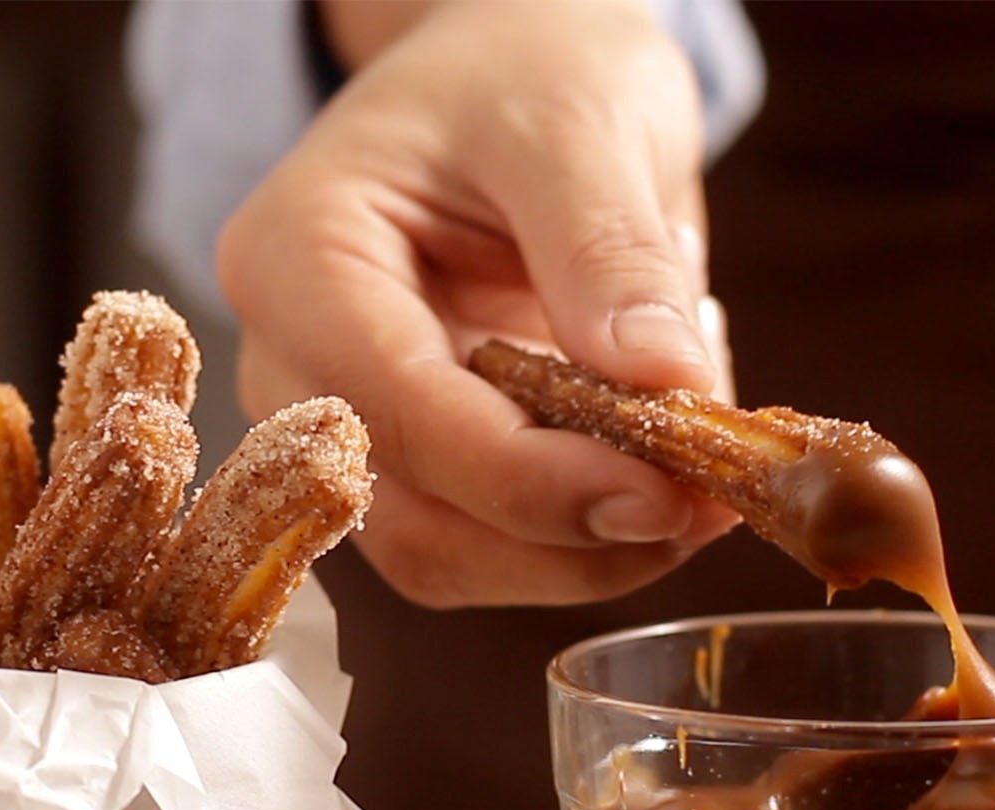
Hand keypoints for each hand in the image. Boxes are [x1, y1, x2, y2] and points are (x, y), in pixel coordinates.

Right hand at [217, 0, 738, 608]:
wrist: (507, 71)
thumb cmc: (521, 67)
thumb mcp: (577, 119)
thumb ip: (610, 250)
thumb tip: (667, 384)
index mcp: (297, 255)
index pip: (391, 407)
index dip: (525, 476)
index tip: (661, 495)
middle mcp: (293, 358)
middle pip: (402, 514)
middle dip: (557, 536)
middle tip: (701, 506)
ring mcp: (345, 420)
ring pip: (439, 554)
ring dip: (574, 557)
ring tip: (692, 486)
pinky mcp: (411, 460)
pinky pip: (480, 542)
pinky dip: (576, 537)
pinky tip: (651, 465)